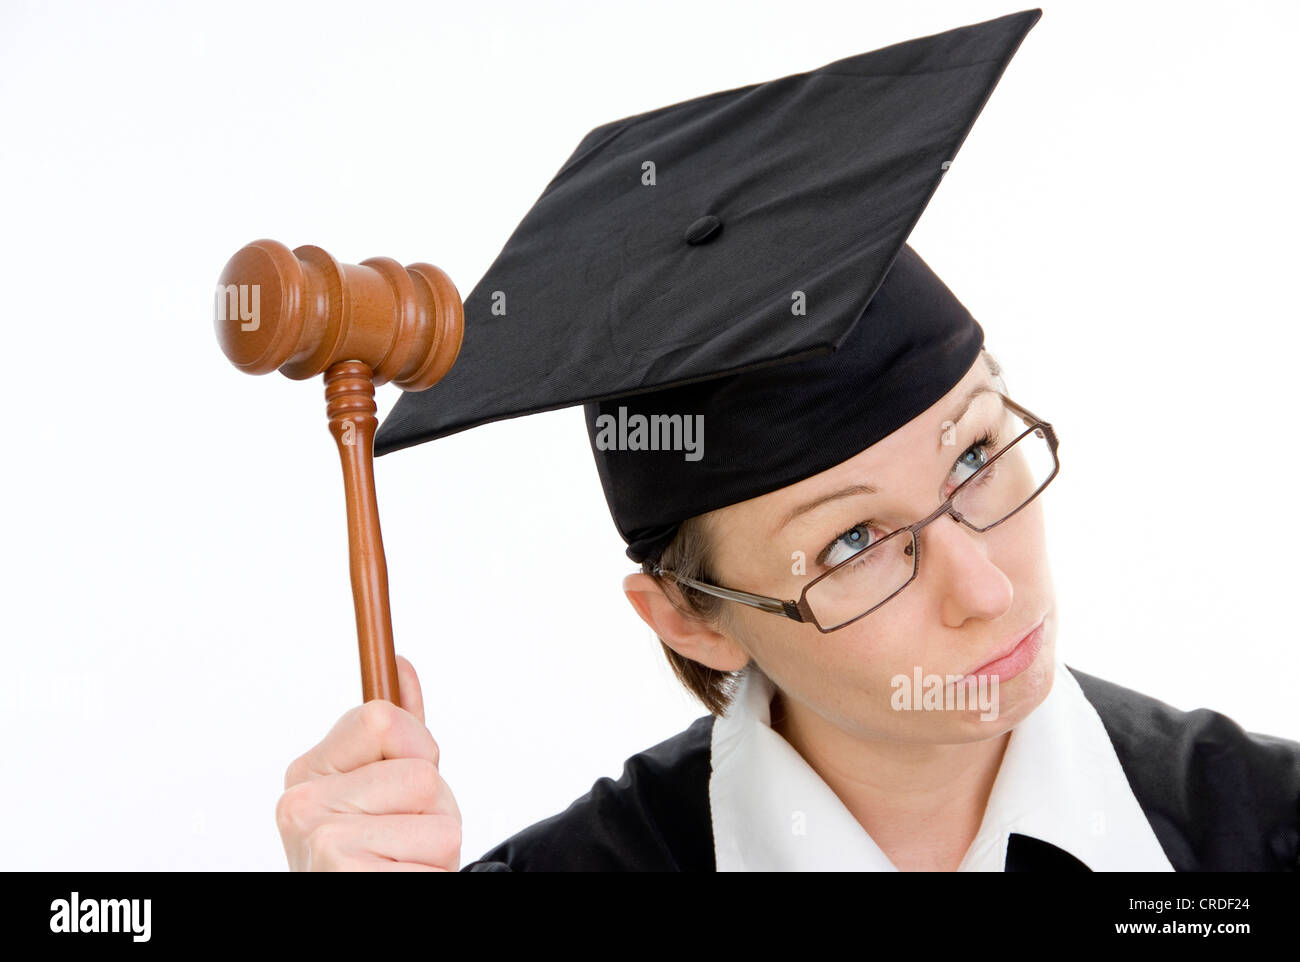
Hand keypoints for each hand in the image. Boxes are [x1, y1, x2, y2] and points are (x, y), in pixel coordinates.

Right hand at [275, 655, 461, 870]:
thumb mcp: (385, 787)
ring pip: (437, 813)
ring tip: (404, 863)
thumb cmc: (379, 856)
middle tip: (404, 838)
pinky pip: (437, 853)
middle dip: (434, 805)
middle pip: (420, 769)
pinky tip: (400, 881)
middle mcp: (301, 803)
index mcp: (308, 771)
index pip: (383, 716)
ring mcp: (321, 840)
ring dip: (438, 842)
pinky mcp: (346, 873)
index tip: (401, 785)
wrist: (360, 911)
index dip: (416, 749)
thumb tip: (399, 664)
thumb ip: (395, 731)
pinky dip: (433, 874)